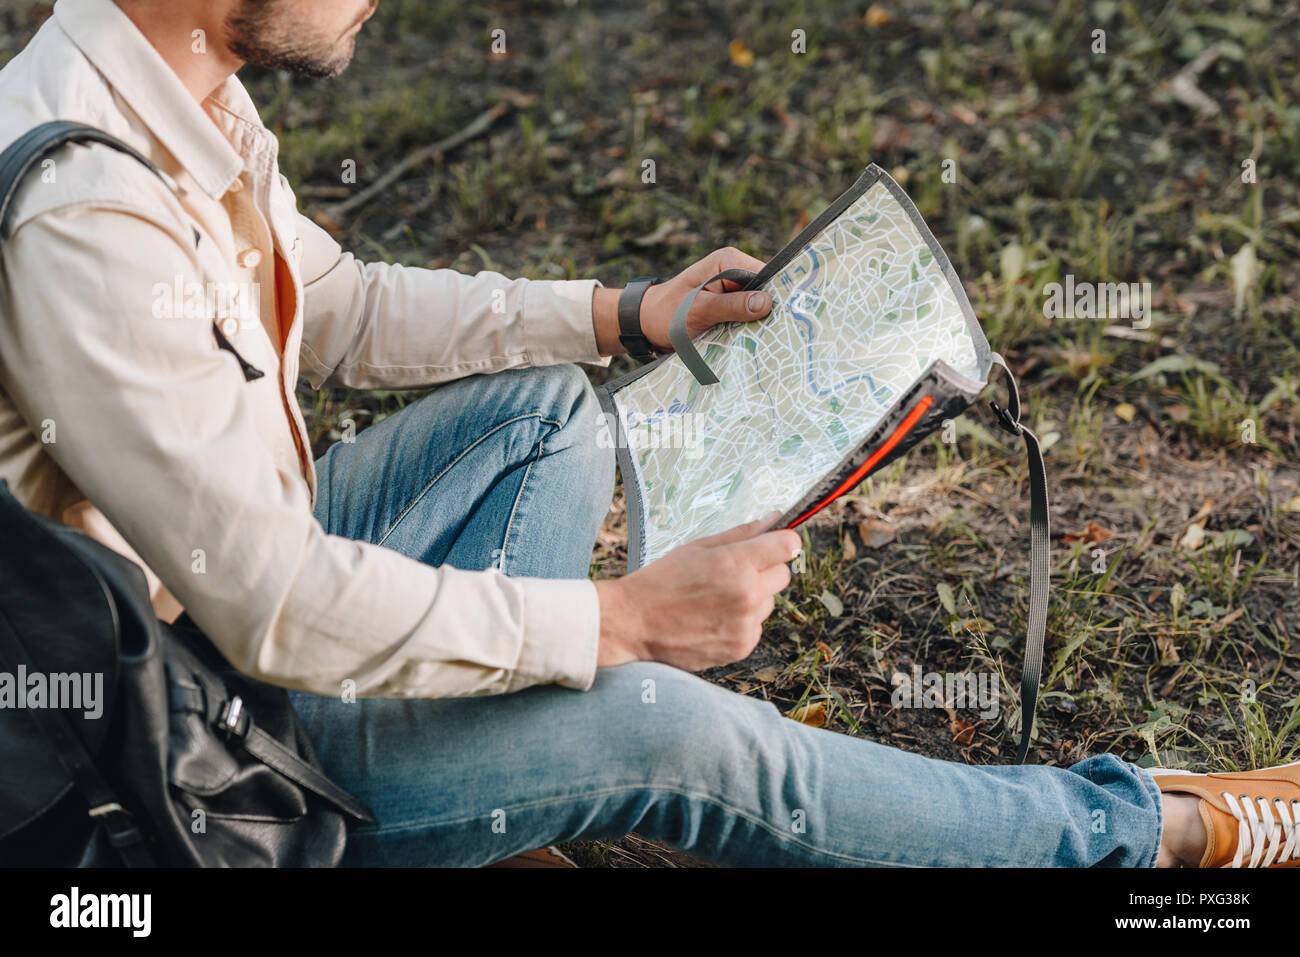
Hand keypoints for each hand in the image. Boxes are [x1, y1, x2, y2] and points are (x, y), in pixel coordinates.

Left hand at [592, 247, 772, 355]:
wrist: (644, 325)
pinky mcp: (730, 308)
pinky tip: (761, 344)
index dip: (777, 296)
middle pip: (765, 292)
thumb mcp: (697, 310)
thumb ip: (730, 306)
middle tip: (785, 335)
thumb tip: (766, 302)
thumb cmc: (665, 314)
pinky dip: (752, 331)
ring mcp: (733, 291)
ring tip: (775, 342)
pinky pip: (748, 318)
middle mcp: (733, 272)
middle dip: (771, 312)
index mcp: (727, 261)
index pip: (764, 275)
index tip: (789, 318)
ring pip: (759, 307)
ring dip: (762, 325)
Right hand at [594, 511, 800, 670]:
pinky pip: (756, 627)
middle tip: (735, 572)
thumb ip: (740, 534)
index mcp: (736, 565)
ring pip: (769, 603)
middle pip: (784, 575)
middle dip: (766, 569)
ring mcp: (745, 625)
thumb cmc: (661, 580)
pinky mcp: (741, 647)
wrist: (633, 623)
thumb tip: (774, 519)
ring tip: (717, 599)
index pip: (788, 545)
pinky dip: (742, 622)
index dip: (782, 541)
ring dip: (753, 598)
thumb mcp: (697, 548)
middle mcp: (747, 595)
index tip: (773, 543)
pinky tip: (714, 618)